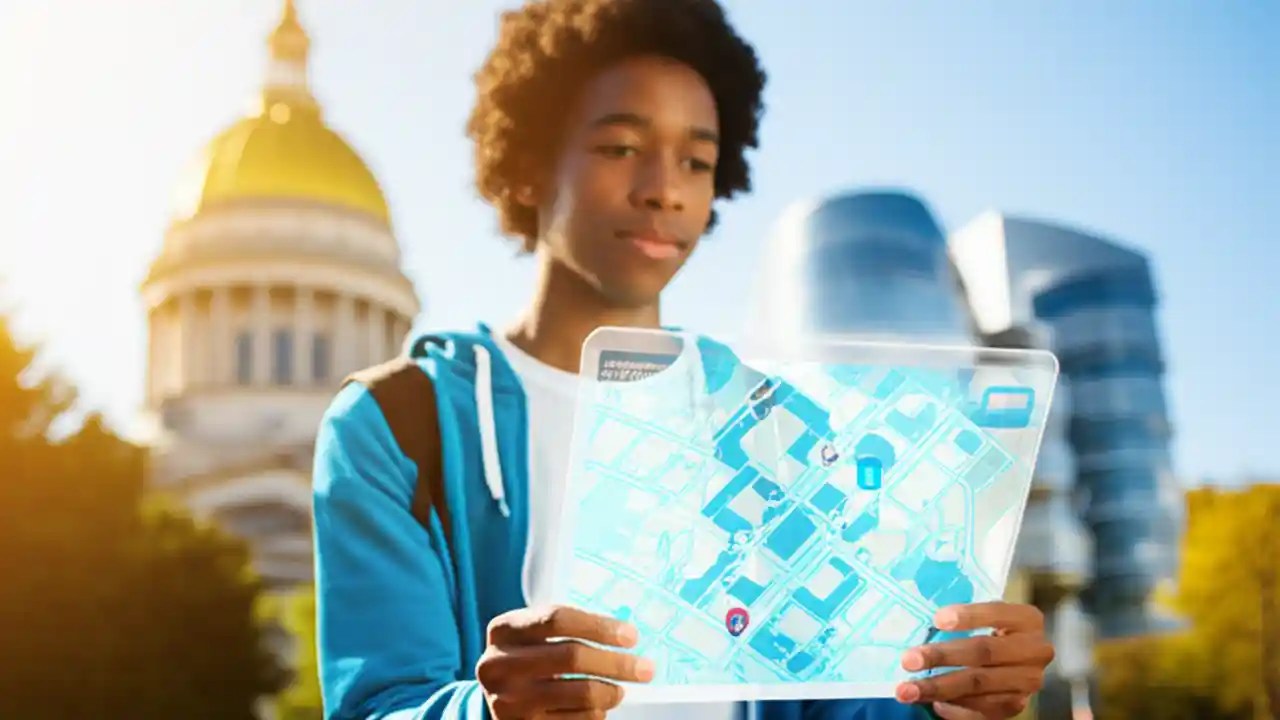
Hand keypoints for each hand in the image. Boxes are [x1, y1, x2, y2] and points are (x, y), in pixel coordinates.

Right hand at [476, 605, 654, 718]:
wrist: (497, 700)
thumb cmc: (529, 658)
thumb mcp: (533, 635)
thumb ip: (566, 628)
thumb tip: (624, 634)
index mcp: (503, 630)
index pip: (557, 618)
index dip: (599, 626)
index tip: (631, 636)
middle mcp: (498, 664)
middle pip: (572, 655)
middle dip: (617, 662)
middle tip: (645, 668)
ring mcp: (507, 700)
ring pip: (579, 691)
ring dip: (611, 691)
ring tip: (620, 690)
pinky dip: (596, 714)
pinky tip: (599, 708)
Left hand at [895, 602, 1053, 718]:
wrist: (1017, 661)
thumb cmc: (992, 629)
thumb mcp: (987, 614)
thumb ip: (964, 616)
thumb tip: (927, 623)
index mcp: (1028, 619)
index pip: (998, 613)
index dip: (968, 616)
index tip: (936, 619)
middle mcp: (1035, 651)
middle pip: (984, 652)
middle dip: (942, 656)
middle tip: (908, 660)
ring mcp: (1028, 682)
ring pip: (979, 685)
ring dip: (939, 689)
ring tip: (907, 690)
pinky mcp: (1017, 705)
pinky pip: (983, 711)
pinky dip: (956, 708)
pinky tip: (935, 704)